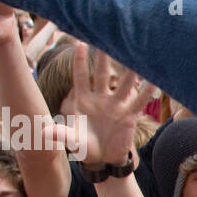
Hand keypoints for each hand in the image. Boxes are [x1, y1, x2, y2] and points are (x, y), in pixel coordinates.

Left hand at [43, 43, 156, 167]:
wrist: (103, 160)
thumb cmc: (84, 147)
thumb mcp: (71, 141)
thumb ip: (59, 133)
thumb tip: (42, 131)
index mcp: (82, 100)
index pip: (81, 77)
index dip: (81, 61)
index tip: (80, 43)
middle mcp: (100, 98)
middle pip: (102, 74)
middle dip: (104, 56)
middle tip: (107, 37)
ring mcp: (116, 105)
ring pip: (123, 84)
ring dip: (129, 70)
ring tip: (135, 53)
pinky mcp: (129, 116)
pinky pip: (138, 102)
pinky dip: (146, 92)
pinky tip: (154, 80)